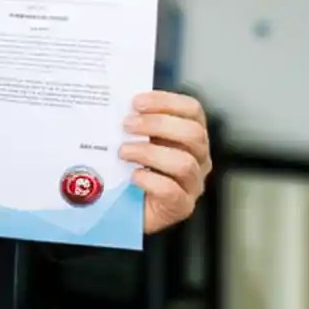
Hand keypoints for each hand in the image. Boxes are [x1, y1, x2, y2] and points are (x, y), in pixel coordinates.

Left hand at [120, 90, 212, 233]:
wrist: (124, 206)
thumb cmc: (130, 166)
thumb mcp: (134, 138)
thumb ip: (131, 122)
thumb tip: (109, 103)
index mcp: (190, 135)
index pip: (192, 110)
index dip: (167, 102)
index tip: (136, 102)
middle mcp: (199, 158)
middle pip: (193, 134)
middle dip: (157, 124)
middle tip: (127, 124)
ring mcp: (192, 184)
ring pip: (184, 163)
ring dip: (149, 153)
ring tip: (123, 151)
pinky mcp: (181, 206)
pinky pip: (171, 191)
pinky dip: (149, 180)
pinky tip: (132, 175)